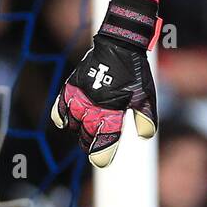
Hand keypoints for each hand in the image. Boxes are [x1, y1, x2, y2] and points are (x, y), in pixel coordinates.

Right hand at [51, 0, 159, 166]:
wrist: (119, 44)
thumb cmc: (135, 71)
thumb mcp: (146, 95)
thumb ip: (146, 117)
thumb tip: (145, 136)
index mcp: (113, 109)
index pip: (105, 139)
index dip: (103, 154)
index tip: (102, 162)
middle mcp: (94, 104)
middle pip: (86, 135)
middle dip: (91, 144)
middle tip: (96, 148)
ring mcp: (80, 95)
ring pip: (72, 124)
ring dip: (78, 131)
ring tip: (85, 132)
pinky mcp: (72, 86)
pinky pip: (60, 107)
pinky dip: (61, 116)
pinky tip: (65, 122)